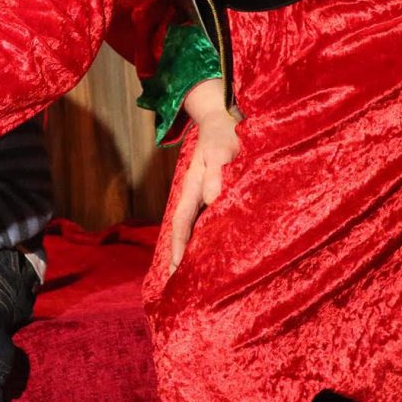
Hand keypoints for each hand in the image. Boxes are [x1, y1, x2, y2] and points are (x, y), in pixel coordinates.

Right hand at [169, 79, 239, 275]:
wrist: (224, 118)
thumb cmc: (226, 134)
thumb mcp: (222, 149)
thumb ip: (216, 173)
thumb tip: (210, 200)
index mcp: (193, 186)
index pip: (182, 222)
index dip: (179, 246)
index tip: (176, 269)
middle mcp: (196, 193)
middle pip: (186, 229)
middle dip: (182, 254)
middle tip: (182, 282)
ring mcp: (205, 194)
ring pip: (197, 225)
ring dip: (196, 247)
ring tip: (197, 273)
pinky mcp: (216, 191)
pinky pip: (209, 218)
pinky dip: (208, 235)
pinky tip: (215, 247)